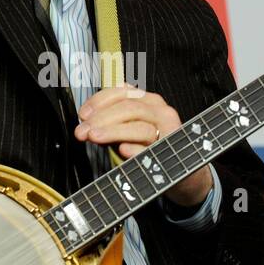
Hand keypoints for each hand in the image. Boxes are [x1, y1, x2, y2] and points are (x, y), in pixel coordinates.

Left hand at [74, 86, 213, 206]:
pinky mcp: (171, 154)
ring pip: (140, 127)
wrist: (181, 172)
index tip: (82, 114)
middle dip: (101, 119)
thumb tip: (86, 121)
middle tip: (82, 131)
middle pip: (129, 108)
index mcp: (149, 101)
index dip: (99, 101)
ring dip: (113, 132)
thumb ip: (110, 122)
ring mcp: (169, 133)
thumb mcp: (130, 129)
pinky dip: (136, 150)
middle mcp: (161, 112)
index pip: (122, 92)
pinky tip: (123, 150)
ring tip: (94, 137)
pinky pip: (151, 151)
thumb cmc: (151, 147)